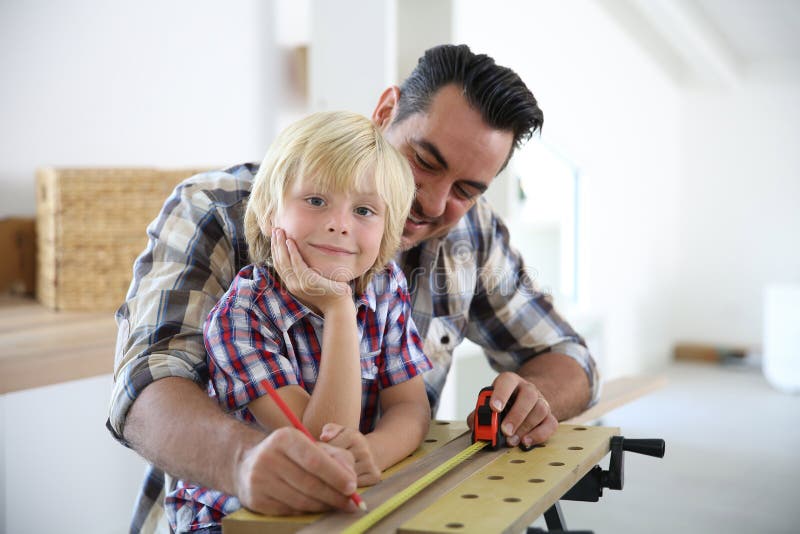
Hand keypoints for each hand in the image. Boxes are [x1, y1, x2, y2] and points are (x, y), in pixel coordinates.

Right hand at [235, 427, 358, 514]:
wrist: (247, 464)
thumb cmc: (289, 454)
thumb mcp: (310, 445)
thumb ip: (335, 456)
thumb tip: (351, 478)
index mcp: (285, 438)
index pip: (315, 460)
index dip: (336, 475)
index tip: (352, 487)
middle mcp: (268, 457)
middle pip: (309, 483)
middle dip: (334, 495)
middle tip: (351, 503)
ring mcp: (259, 480)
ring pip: (301, 500)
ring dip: (324, 505)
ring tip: (338, 505)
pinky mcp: (255, 499)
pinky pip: (289, 510)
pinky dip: (307, 510)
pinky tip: (317, 507)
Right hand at [271, 228, 352, 313]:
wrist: (338, 305)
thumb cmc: (329, 292)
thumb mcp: (313, 281)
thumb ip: (306, 271)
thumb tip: (303, 256)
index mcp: (292, 284)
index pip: (278, 265)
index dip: (275, 250)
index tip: (274, 237)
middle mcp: (292, 284)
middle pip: (278, 261)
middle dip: (275, 244)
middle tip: (274, 229)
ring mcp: (298, 284)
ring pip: (284, 262)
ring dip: (281, 245)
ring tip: (279, 232)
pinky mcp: (307, 282)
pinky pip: (297, 264)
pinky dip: (292, 252)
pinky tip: (290, 242)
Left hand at [319, 423, 380, 486]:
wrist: (371, 452)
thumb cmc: (349, 442)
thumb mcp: (340, 431)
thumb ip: (330, 429)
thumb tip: (324, 437)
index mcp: (354, 437)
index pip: (331, 450)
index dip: (322, 454)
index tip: (320, 455)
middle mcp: (364, 450)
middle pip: (338, 464)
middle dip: (328, 467)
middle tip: (324, 467)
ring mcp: (370, 464)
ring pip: (345, 477)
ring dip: (336, 478)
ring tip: (333, 473)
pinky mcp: (375, 476)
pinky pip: (354, 486)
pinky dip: (346, 486)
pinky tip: (344, 481)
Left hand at [466, 372, 556, 448]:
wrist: (525, 401)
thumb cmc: (503, 404)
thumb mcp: (489, 403)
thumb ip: (480, 414)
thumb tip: (476, 426)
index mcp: (510, 381)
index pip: (508, 381)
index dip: (501, 394)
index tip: (494, 408)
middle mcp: (528, 389)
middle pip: (528, 396)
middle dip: (516, 415)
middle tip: (505, 431)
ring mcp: (541, 401)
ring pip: (541, 409)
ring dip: (525, 427)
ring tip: (511, 440)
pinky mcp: (549, 416)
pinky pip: (550, 424)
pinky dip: (539, 435)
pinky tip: (526, 442)